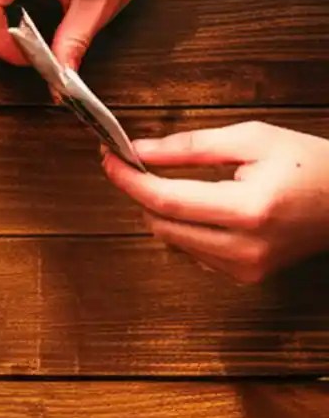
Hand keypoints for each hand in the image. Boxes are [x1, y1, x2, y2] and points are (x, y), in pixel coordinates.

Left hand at [104, 122, 328, 283]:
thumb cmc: (310, 165)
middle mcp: (245, 246)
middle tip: (141, 166)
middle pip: (161, 223)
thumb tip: (140, 150)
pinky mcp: (245, 277)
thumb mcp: (252, 140)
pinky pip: (192, 253)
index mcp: (249, 208)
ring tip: (189, 185)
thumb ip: (190, 147)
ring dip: (165, 212)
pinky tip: (209, 210)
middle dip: (144, 193)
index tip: (108, 159)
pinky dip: (186, 229)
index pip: (167, 199)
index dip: (129, 180)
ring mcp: (245, 268)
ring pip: (172, 240)